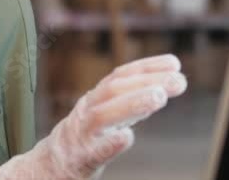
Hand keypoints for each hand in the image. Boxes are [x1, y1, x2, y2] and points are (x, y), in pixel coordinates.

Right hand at [0, 54, 187, 179]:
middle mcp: (89, 109)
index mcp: (97, 97)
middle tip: (177, 81)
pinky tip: (127, 137)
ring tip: (159, 98)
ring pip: (104, 115)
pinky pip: (94, 150)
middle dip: (147, 82)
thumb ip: (136, 99)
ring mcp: (82, 134)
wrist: (51, 165)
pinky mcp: (80, 158)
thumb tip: (175, 81)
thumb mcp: (110, 112)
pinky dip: (110, 143)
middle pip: (115, 90)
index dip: (147, 66)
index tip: (175, 63)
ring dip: (132, 103)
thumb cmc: (87, 137)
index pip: (122, 75)